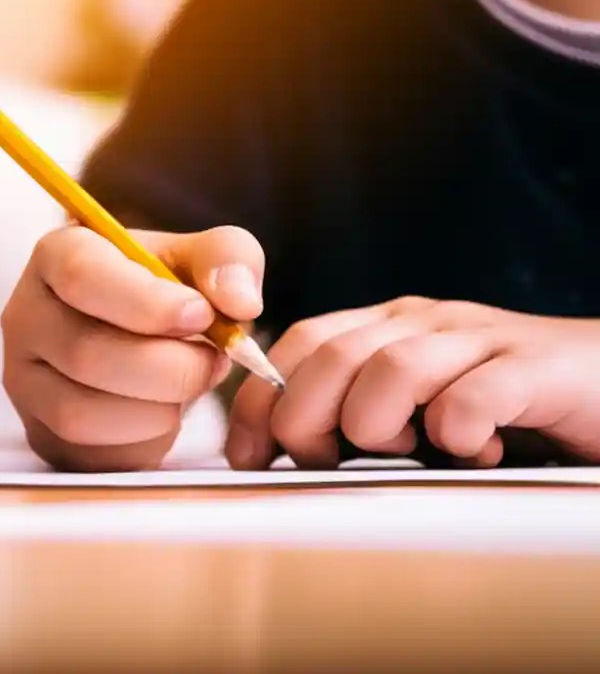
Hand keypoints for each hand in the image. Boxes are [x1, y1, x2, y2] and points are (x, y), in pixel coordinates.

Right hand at [2, 225, 265, 470]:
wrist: (134, 337)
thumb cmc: (161, 291)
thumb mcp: (197, 259)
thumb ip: (228, 259)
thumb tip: (240, 301)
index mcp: (56, 255)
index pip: (80, 275)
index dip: (146, 303)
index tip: (200, 316)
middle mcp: (26, 315)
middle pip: (85, 354)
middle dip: (169, 369)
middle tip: (213, 362)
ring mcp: (23, 378)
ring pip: (81, 412)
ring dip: (156, 410)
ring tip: (187, 388)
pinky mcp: (39, 430)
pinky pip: (88, 451)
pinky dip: (141, 440)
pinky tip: (162, 413)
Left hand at [227, 297, 599, 469]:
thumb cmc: (505, 408)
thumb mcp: (415, 407)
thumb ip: (354, 414)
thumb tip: (279, 453)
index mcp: (388, 326)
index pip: (298, 344)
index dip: (260, 401)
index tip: (247, 457)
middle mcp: (426, 322)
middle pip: (331, 356)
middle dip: (306, 421)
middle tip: (326, 463)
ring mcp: (482, 339)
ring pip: (391, 368)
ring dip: (378, 425)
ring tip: (409, 451)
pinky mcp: (536, 367)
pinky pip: (474, 395)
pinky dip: (458, 431)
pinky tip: (473, 450)